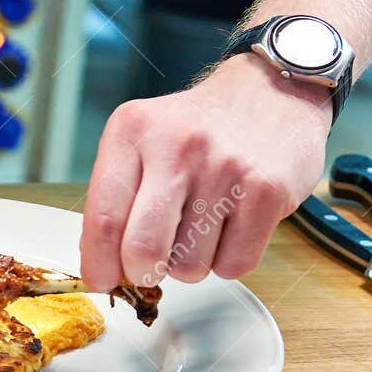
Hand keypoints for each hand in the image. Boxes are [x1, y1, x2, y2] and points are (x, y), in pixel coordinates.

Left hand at [78, 54, 332, 289]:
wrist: (273, 91)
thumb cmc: (198, 129)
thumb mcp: (142, 140)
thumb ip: (116, 197)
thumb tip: (102, 266)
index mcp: (132, 132)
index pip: (102, 218)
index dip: (98, 264)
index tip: (102, 280)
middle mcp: (177, 147)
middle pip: (143, 251)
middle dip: (143, 273)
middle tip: (151, 265)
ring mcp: (224, 168)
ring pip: (190, 266)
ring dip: (191, 264)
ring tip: (201, 228)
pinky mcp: (267, 190)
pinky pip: (234, 265)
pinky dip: (228, 261)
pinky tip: (231, 228)